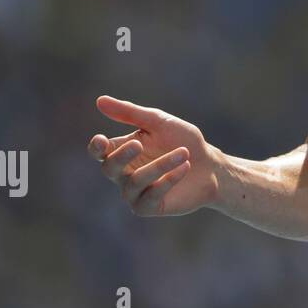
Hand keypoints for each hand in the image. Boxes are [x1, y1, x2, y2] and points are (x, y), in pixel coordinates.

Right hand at [88, 96, 219, 216]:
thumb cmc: (183, 141)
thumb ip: (130, 113)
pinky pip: (151, 196)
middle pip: (109, 169)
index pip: (99, 152)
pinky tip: (185, 167)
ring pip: (135, 181)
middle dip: (122, 156)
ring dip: (160, 165)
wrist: (211, 165)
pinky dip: (168, 180)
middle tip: (138, 144)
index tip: (101, 140)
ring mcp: (135, 193)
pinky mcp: (150, 207)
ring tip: (184, 152)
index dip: (96, 148)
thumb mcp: (159, 122)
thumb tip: (100, 100)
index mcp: (122, 151)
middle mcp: (124, 174)